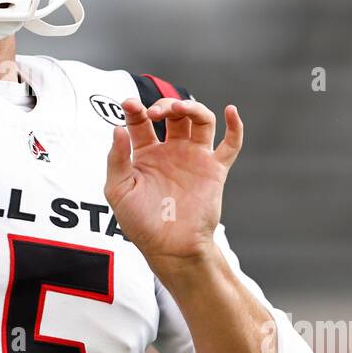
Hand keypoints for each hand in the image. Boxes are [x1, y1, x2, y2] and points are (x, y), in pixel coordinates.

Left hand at [104, 97, 242, 263]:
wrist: (170, 248)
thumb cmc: (141, 223)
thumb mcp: (118, 191)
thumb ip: (116, 159)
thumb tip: (118, 129)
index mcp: (146, 154)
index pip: (141, 121)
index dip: (135, 109)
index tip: (129, 104)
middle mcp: (171, 151)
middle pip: (174, 114)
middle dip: (164, 105)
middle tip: (155, 113)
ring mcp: (194, 158)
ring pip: (201, 120)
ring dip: (192, 107)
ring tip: (180, 108)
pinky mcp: (215, 170)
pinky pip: (230, 144)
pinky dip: (235, 126)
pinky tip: (230, 111)